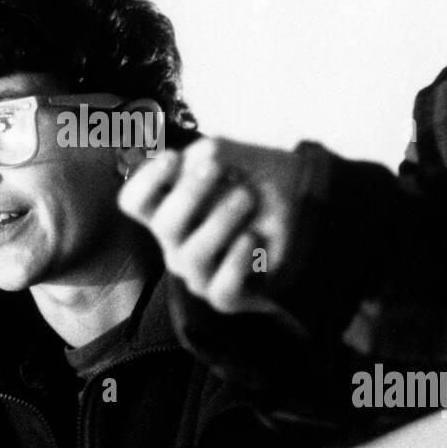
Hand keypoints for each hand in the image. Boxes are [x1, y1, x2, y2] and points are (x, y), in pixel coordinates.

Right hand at [119, 136, 302, 318]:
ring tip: (247, 196)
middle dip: (189, 192)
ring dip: (220, 221)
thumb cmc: (265, 183)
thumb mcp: (241, 157)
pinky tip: (254, 237)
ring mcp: (199, 272)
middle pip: (163, 224)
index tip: (172, 158)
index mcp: (170, 208)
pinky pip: (221, 288)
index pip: (135, 201)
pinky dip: (237, 261)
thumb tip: (197, 158)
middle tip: (216, 167)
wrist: (312, 213)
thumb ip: (213, 151)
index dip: (145, 180)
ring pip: (192, 255)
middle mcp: (177, 243)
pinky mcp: (226, 296)